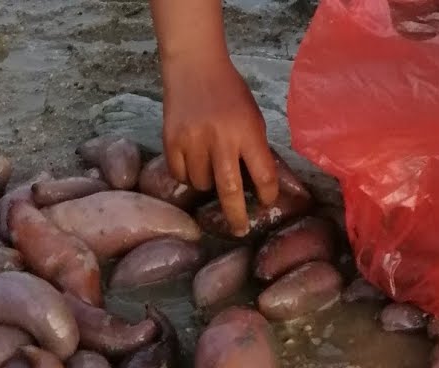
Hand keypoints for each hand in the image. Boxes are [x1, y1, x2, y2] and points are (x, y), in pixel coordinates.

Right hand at [161, 58, 278, 236]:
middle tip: (241, 230)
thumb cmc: (229, 93)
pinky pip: (181, 175)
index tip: (266, 203)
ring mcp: (193, 141)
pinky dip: (188, 175)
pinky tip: (193, 162)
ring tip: (210, 168)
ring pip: (202, 185)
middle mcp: (221, 139)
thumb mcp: (252, 117)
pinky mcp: (171, 141)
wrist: (194, 66)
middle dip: (237, 216)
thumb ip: (255, 148)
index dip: (268, 195)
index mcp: (248, 131)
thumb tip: (258, 185)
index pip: (264, 175)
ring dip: (208, 184)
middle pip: (230, 191)